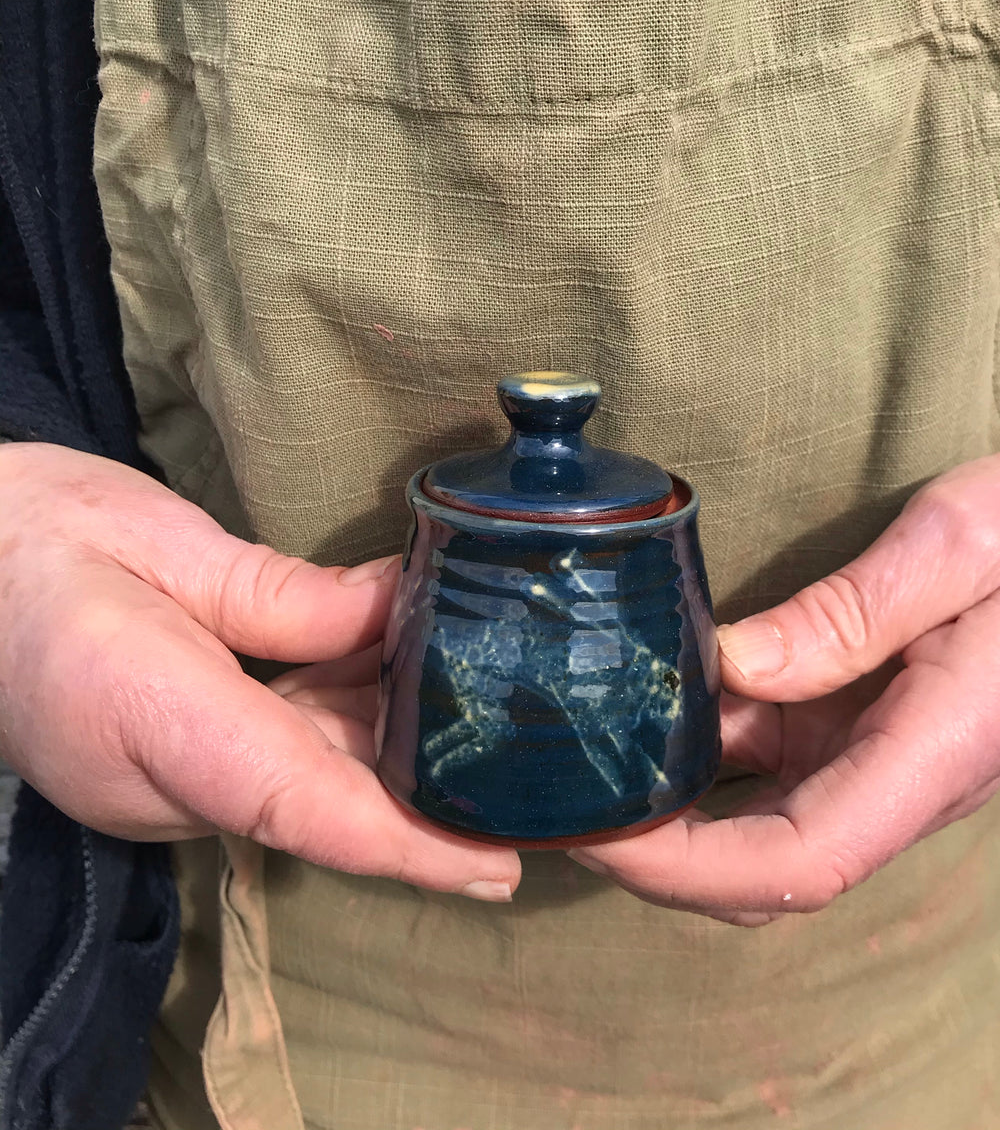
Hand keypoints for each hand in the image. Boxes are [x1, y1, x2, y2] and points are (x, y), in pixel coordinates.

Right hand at [0, 443, 518, 900]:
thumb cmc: (39, 544)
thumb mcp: (165, 550)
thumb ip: (285, 598)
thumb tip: (396, 612)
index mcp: (155, 724)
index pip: (301, 802)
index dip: (403, 842)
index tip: (493, 867)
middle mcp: (173, 779)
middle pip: (331, 796)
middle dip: (433, 794)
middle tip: (538, 783)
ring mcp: (178, 774)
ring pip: (320, 772)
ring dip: (406, 743)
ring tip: (508, 722)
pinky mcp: (188, 751)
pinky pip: (291, 746)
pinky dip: (361, 715)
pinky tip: (423, 672)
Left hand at [569, 444, 999, 924]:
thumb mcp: (956, 542)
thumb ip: (850, 613)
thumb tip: (733, 666)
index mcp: (941, 750)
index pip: (807, 858)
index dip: (694, 867)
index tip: (605, 836)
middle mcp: (905, 779)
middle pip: (770, 869)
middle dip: (660, 858)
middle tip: (559, 807)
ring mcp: (878, 762)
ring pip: (760, 829)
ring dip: (670, 816)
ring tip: (577, 768)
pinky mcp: (856, 730)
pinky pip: (769, 770)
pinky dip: (702, 760)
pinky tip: (642, 718)